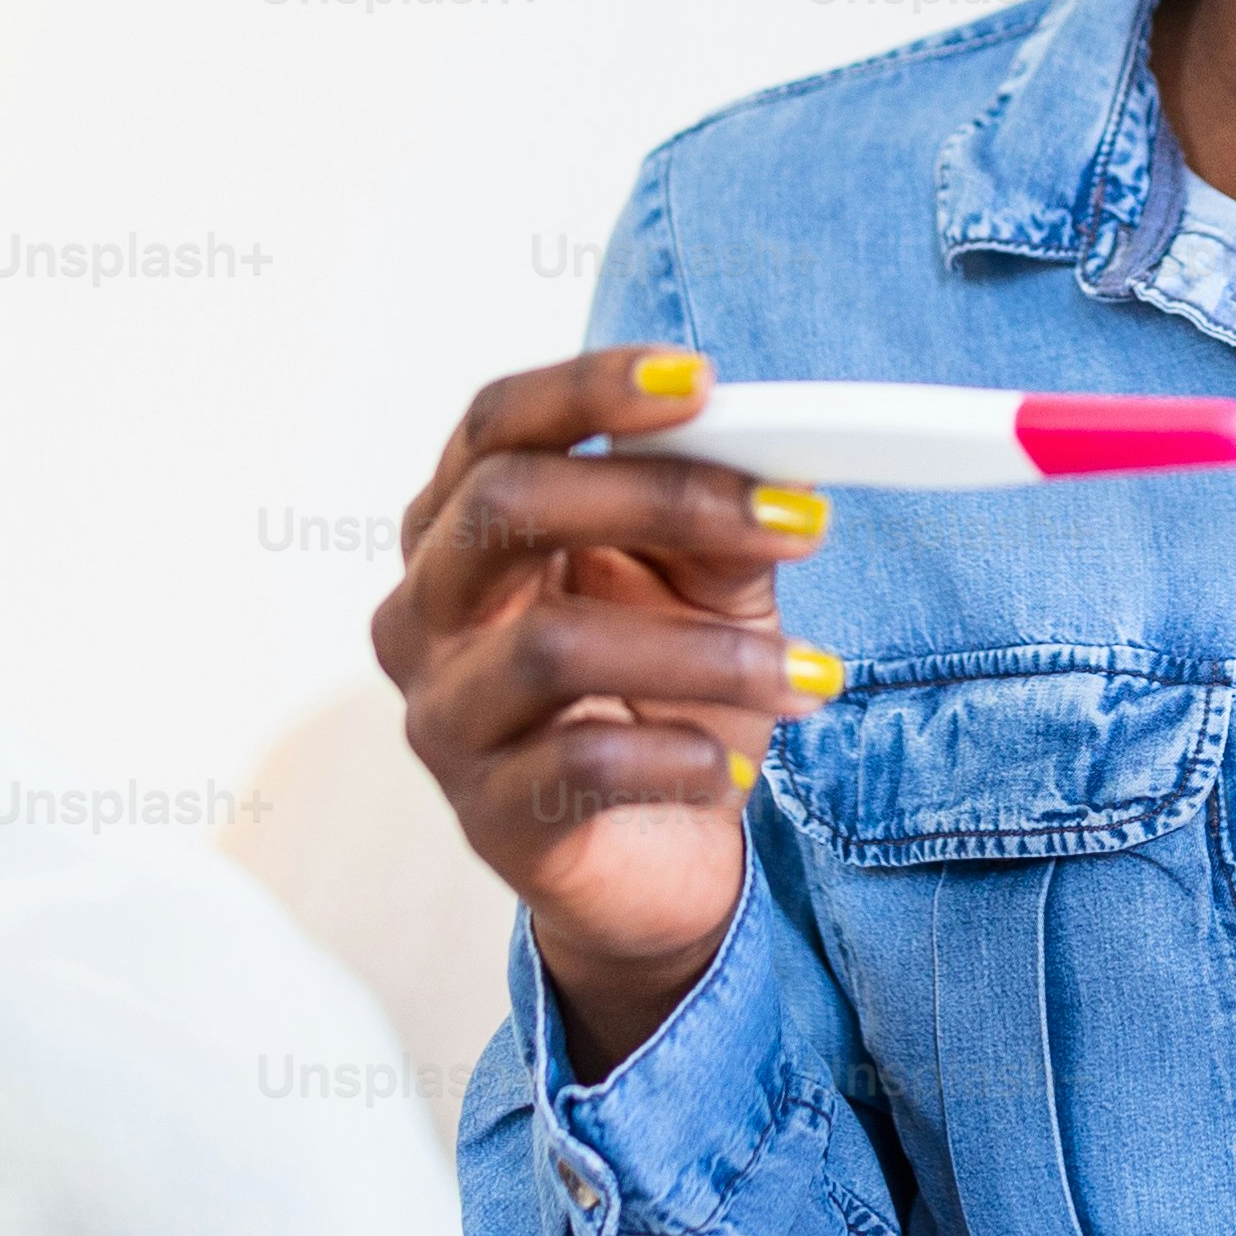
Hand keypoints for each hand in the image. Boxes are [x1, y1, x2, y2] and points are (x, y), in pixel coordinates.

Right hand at [374, 346, 834, 1071]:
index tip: (703, 379)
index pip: (496, 426)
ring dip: (707, 652)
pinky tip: (735, 764)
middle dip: (665, 497)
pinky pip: (580, 768)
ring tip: (807, 674)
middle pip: (505, 508)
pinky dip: (681, 757)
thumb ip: (716, 523)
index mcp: (463, 529)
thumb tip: (771, 465)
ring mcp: (445, 717)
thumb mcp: (702, 588)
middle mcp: (428, 612)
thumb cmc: (664, 696)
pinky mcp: (488, 816)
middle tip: (799, 517)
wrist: (657, 856)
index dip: (589, 390)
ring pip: (552, 646)